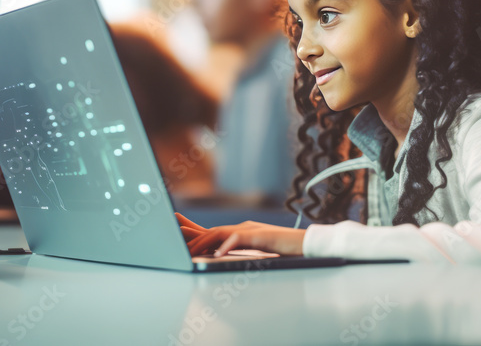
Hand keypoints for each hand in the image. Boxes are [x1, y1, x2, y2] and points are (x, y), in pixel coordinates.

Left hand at [175, 213, 305, 256]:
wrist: (309, 244)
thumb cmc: (287, 249)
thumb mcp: (260, 250)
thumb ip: (242, 249)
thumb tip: (223, 254)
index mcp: (241, 231)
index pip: (213, 231)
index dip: (193, 230)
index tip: (176, 228)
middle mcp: (243, 227)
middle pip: (211, 230)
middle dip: (190, 232)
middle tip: (171, 233)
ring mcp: (251, 230)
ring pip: (221, 233)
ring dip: (204, 242)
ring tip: (189, 252)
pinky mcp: (261, 236)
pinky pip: (240, 239)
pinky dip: (228, 246)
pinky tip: (218, 253)